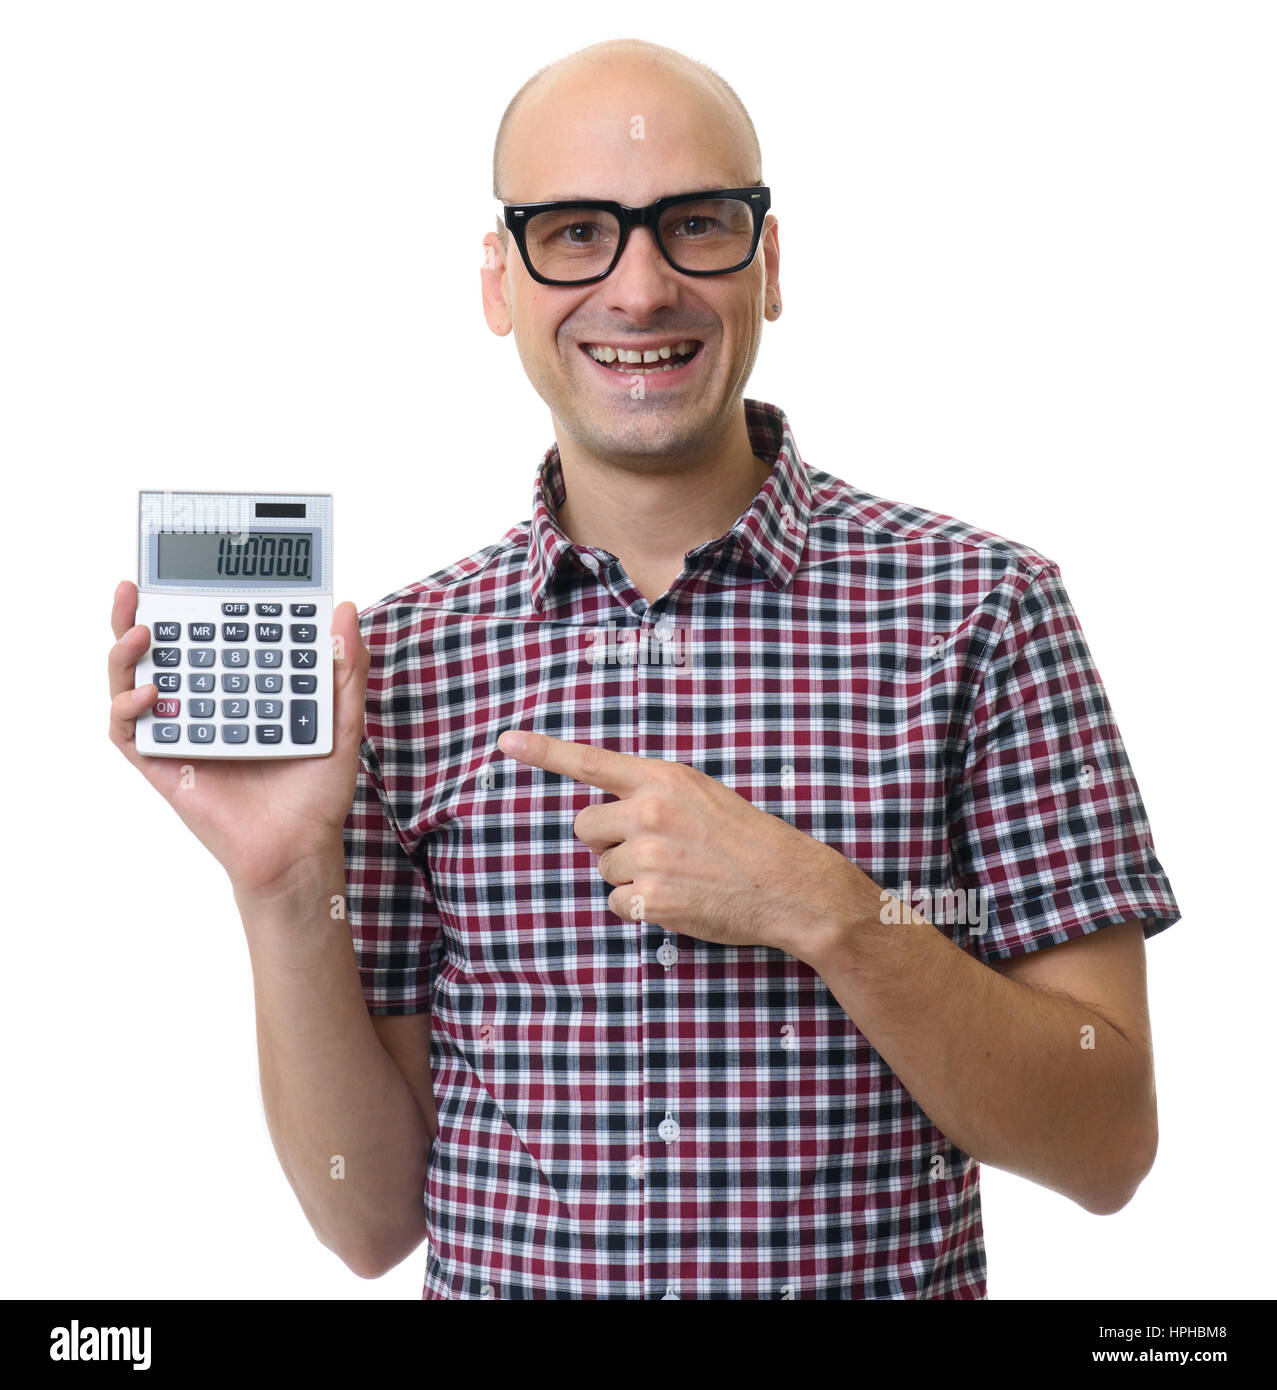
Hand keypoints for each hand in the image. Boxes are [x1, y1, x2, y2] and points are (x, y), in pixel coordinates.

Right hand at [107, 579, 369, 896]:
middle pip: (160, 652)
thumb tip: (345, 610)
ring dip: (125, 651)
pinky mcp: (162, 764)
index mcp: (240, 690)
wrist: (299, 850)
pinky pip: (127, 731)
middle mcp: (203, 706)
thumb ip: (343, 669)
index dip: (193, 604)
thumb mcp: (341, 722)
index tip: (193, 571)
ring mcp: (179, 733)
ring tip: (139, 627)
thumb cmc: (317, 793)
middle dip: (138, 615)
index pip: (210, 637)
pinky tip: (152, 693)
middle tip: (136, 585)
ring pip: (132, 682)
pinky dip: (129, 707)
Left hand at [496, 729, 870, 960]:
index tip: (505, 741)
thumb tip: (608, 815)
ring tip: (678, 875)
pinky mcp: (651, 898)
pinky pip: (616, 904)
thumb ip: (653, 794)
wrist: (789, 885)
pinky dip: (639, 908)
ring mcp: (648, 856)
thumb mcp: (702, 795)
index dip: (543, 751)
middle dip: (606, 841)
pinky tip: (677, 901)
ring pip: (602, 869)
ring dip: (629, 877)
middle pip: (585, 826)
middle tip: (653, 850)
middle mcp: (649, 811)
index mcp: (663, 778)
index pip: (591, 761)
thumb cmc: (748, 840)